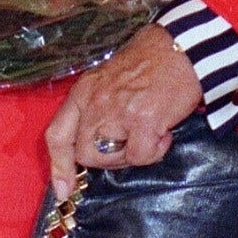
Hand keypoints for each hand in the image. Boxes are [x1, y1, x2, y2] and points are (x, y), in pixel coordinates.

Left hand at [44, 24, 202, 198]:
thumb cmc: (150, 64)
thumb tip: (96, 143)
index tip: (63, 189)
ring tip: (149, 134)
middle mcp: (94, 102)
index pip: (57, 134)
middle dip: (107, 160)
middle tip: (131, 146)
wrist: (180, 48)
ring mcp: (116, 111)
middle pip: (84, 153)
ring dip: (131, 155)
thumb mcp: (109, 81)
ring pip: (110, 158)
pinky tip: (164, 131)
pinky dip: (155, 150)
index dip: (58, 165)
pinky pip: (141, 156)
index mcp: (83, 92)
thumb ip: (97, 109)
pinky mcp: (141, 120)